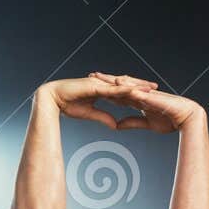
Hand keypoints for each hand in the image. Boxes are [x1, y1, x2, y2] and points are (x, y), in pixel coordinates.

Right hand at [37, 74, 156, 128]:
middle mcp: (102, 84)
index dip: (134, 92)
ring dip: (137, 85)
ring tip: (151, 87)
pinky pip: (113, 88)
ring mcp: (99, 84)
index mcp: (101, 90)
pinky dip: (124, 88)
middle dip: (140, 86)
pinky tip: (135, 90)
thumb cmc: (66, 104)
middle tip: (156, 88)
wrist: (52, 99)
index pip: (121, 91)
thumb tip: (115, 125)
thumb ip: (103, 117)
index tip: (147, 95)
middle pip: (125, 84)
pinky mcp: (95, 86)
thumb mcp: (90, 113)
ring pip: (122, 84)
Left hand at [89, 73, 204, 133]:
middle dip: (105, 81)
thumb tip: (117, 125)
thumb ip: (132, 122)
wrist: (186, 117)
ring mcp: (147, 94)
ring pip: (127, 85)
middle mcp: (141, 94)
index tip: (92, 86)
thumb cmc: (170, 120)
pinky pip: (139, 92)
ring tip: (101, 76)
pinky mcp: (153, 97)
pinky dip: (129, 88)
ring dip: (114, 81)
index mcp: (139, 100)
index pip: (118, 93)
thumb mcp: (146, 123)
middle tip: (91, 75)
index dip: (105, 89)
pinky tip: (119, 85)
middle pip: (120, 86)